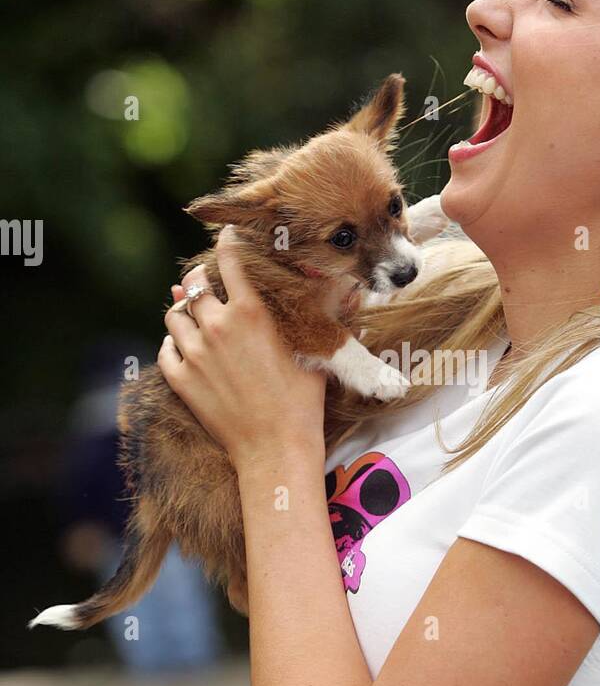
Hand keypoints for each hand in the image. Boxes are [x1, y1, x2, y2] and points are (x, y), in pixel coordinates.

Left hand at [159, 226, 326, 468]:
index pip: (228, 262)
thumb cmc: (302, 402)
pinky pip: (166, 349)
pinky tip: (184, 345)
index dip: (226, 244)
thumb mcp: (317, 352)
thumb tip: (347, 285)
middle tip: (207, 278)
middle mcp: (216, 327)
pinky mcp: (181, 380)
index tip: (226, 236)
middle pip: (194, 285)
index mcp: (250, 314)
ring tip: (193, 311)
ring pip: (174, 315)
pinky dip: (173, 343)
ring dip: (183, 309)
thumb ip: (324, 313)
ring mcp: (194, 354)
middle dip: (200, 278)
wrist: (275, 448)